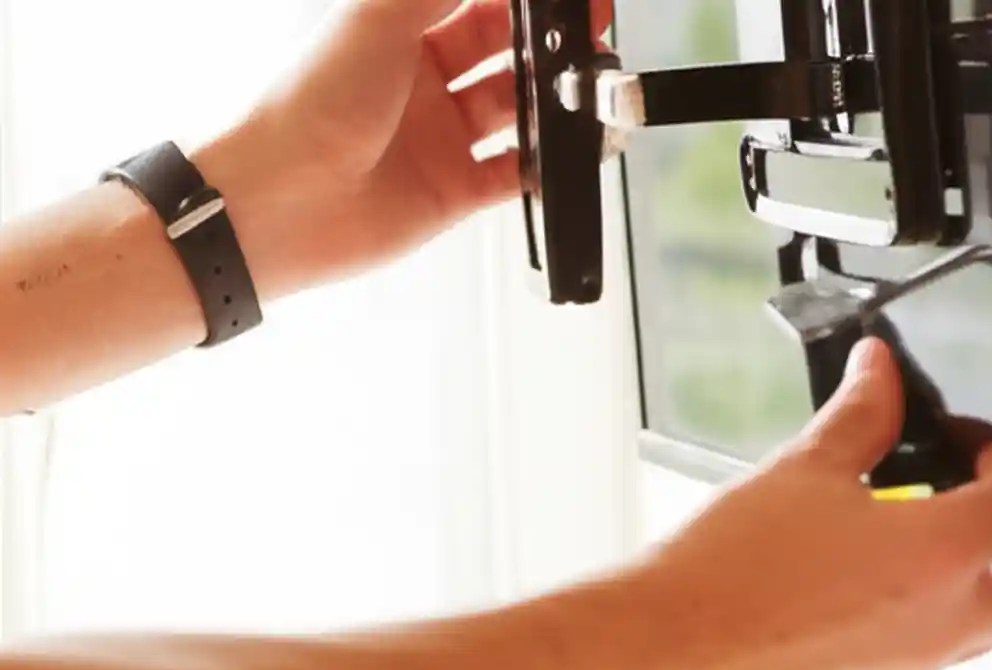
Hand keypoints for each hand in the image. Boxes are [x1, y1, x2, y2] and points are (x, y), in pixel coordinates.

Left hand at [193, 0, 608, 298]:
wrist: (277, 203)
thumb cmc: (306, 103)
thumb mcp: (376, 20)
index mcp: (398, 35)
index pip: (474, 4)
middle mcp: (421, 85)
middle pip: (503, 53)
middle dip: (549, 41)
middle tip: (589, 32)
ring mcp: (439, 140)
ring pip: (515, 112)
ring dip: (553, 100)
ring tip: (586, 89)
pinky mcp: (452, 193)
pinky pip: (512, 175)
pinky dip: (545, 164)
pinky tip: (570, 151)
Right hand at [631, 338, 991, 669]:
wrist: (670, 652)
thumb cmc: (732, 569)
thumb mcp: (803, 468)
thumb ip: (860, 414)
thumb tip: (879, 371)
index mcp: (938, 556)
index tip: (970, 442)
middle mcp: (941, 623)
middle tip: (965, 498)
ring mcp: (910, 667)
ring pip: (983, 628)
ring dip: (973, 580)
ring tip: (909, 535)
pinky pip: (931, 654)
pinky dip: (925, 614)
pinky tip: (862, 581)